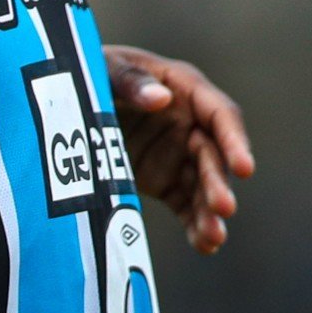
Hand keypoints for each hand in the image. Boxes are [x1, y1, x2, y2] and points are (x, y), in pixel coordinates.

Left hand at [105, 44, 252, 253]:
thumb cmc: (92, 69)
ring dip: (209, 211)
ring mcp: (177, 154)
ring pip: (202, 185)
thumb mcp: (105, 67)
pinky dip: (194, 224)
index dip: (235, 141)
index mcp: (184, 89)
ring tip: (213, 238)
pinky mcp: (163, 179)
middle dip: (218, 183)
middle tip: (224, 209)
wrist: (66, 96)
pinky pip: (184, 204)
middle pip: (212, 156)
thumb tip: (161, 98)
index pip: (221, 115)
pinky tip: (203, 245)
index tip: (245, 169)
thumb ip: (131, 80)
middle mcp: (189, 123)